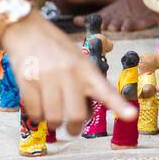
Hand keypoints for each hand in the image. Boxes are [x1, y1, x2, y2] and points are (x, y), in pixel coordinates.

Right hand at [2, 16, 135, 134]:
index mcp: (87, 69)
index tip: (132, 116)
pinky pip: (34, 112)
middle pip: (76, 114)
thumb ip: (86, 84)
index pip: (106, 90)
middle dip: (74, 128)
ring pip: (54, 117)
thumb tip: (85, 114)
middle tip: (72, 129)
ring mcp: (47, 77)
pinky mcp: (27, 81)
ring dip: (54, 124)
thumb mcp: (79, 61)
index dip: (119, 105)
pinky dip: (38, 117)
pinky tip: (40, 111)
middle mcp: (70, 73)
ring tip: (54, 119)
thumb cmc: (57, 50)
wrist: (26, 30)